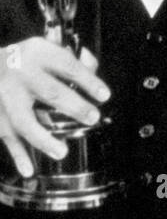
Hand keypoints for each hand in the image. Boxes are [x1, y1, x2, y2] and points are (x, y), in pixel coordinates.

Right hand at [0, 36, 109, 175]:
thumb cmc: (25, 59)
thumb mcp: (46, 48)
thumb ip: (73, 58)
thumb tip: (93, 68)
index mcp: (38, 53)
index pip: (68, 66)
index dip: (88, 80)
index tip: (105, 95)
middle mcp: (21, 74)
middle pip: (50, 92)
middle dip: (74, 107)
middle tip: (92, 118)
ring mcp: (5, 97)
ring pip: (24, 120)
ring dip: (44, 139)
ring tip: (62, 152)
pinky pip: (7, 138)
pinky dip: (18, 155)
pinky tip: (29, 170)